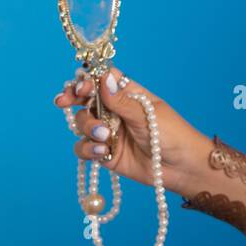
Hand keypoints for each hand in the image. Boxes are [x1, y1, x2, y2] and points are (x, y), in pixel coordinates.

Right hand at [51, 66, 204, 190]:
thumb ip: (122, 100)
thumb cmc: (172, 134)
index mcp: (129, 94)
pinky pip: (84, 148)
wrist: (182, 167)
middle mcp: (115, 111)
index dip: (87, 81)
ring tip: (104, 136)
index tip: (80, 87)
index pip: (102, 80)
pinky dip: (88, 149)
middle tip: (63, 101)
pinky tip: (102, 152)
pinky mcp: (105, 153)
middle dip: (72, 98)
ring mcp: (109, 132)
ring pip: (82, 123)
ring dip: (87, 127)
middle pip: (85, 99)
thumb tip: (103, 77)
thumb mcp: (148, 115)